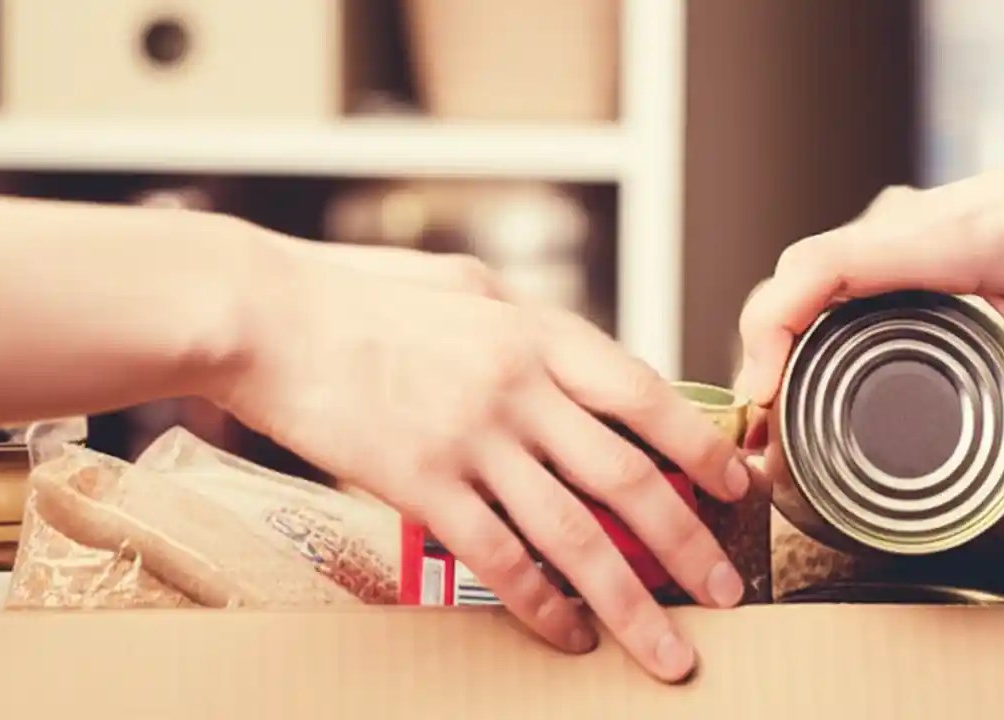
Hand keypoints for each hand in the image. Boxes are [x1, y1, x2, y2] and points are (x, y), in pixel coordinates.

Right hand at [215, 237, 751, 681]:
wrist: (268, 317)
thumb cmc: (363, 295)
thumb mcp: (467, 285)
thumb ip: (530, 322)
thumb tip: (579, 361)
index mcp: (538, 332)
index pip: (646, 396)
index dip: (700, 448)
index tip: (735, 488)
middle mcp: (520, 388)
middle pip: (629, 479)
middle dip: (689, 546)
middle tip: (728, 594)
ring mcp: (473, 440)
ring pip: (575, 536)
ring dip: (631, 602)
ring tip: (668, 650)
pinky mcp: (421, 486)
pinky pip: (499, 559)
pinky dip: (542, 606)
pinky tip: (569, 635)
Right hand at [736, 88, 1003, 526]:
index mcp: (937, 241)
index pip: (819, 268)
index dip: (771, 329)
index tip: (762, 395)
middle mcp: (900, 223)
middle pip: (792, 275)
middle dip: (760, 349)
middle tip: (763, 426)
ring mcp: (895, 222)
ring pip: (803, 269)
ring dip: (776, 330)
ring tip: (775, 404)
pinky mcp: (900, 232)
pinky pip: (827, 267)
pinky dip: (802, 312)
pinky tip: (809, 361)